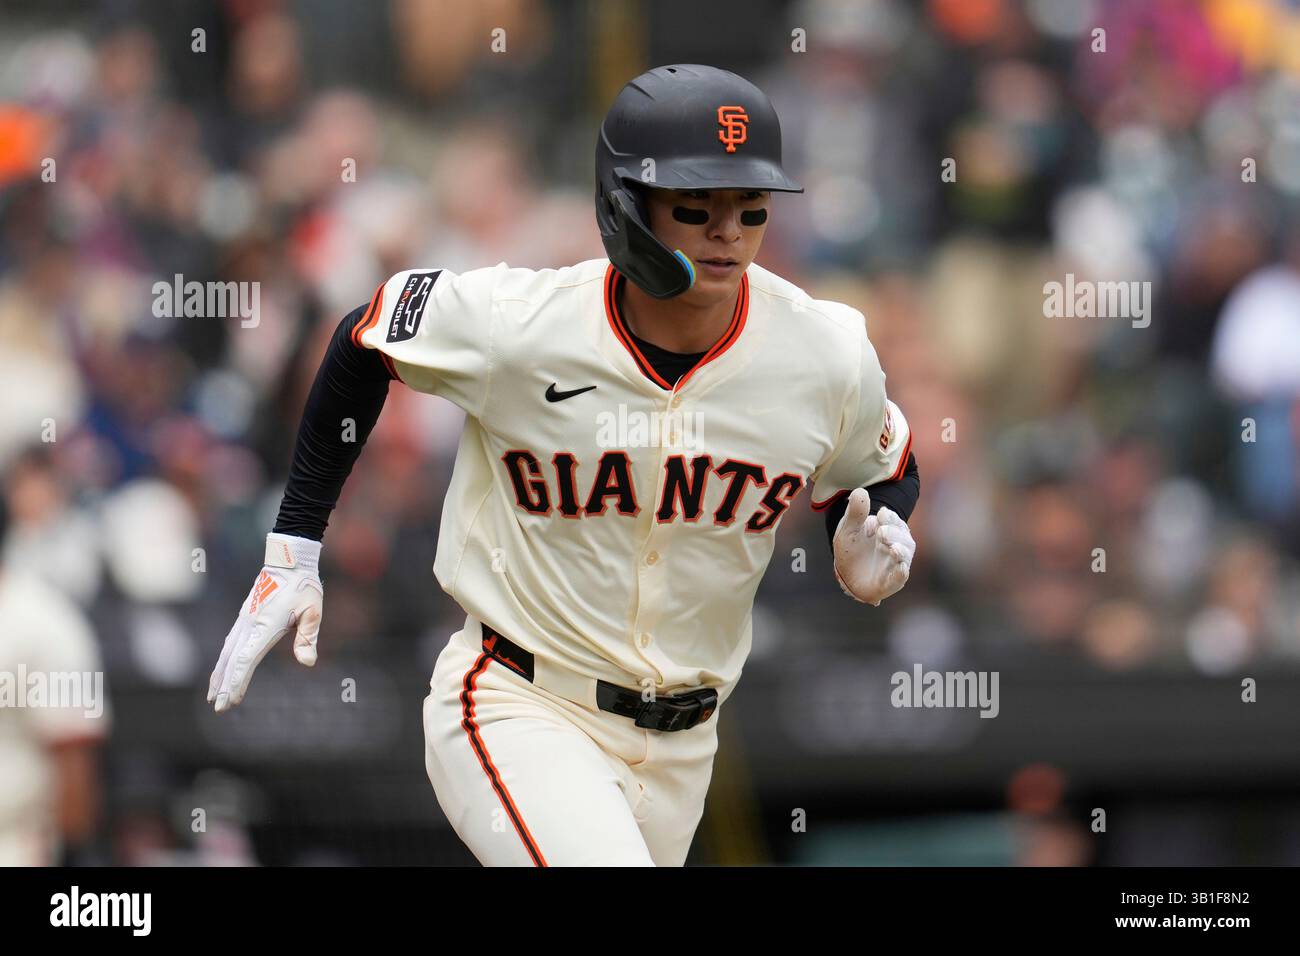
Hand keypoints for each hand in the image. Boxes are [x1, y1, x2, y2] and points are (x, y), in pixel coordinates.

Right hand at [208, 533, 323, 713]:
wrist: (288, 559)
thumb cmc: (304, 585)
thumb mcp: (313, 610)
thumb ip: (308, 637)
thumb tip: (307, 663)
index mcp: (265, 626)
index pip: (246, 659)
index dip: (237, 681)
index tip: (230, 700)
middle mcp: (249, 624)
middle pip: (231, 660)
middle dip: (224, 685)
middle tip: (218, 708)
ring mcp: (244, 619)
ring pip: (227, 651)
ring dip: (219, 674)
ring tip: (214, 694)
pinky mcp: (245, 616)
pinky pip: (230, 642)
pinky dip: (224, 659)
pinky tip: (221, 669)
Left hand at [832, 488, 915, 605]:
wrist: (846, 576)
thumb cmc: (852, 548)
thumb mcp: (848, 529)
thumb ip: (855, 512)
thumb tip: (860, 491)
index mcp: (889, 529)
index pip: (894, 520)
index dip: (890, 518)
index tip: (881, 515)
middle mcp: (897, 545)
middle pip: (903, 537)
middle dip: (894, 533)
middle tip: (881, 532)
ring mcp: (896, 564)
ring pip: (905, 555)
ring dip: (900, 551)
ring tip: (892, 548)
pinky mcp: (891, 582)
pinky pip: (901, 577)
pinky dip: (902, 573)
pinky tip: (901, 568)